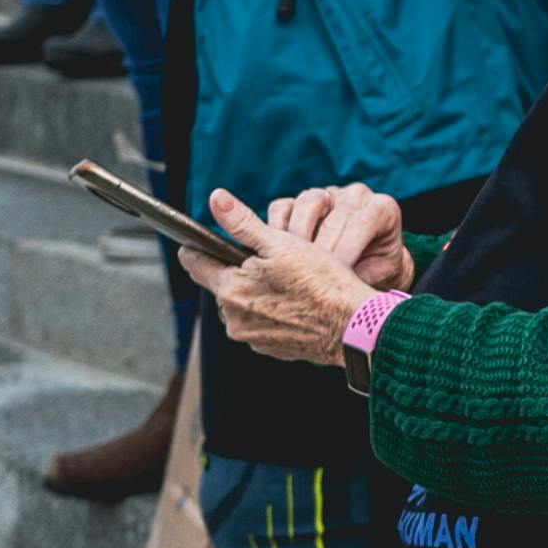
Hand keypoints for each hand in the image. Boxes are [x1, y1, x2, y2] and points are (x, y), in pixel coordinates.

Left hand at [189, 186, 388, 356]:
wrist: (353, 326)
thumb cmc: (321, 282)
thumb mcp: (281, 243)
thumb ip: (242, 222)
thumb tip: (216, 199)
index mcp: (229, 289)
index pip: (194, 263)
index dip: (198, 247)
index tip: (201, 241)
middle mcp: (233, 318)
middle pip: (221, 285)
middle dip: (236, 272)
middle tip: (267, 260)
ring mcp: (251, 337)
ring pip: (242, 305)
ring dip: (255, 293)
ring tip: (286, 282)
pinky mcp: (271, 349)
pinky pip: (262, 324)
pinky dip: (273, 313)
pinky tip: (296, 302)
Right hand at [268, 182, 412, 294]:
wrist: (366, 264)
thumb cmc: (377, 271)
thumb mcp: (380, 275)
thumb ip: (365, 276)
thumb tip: (342, 291)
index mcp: (382, 208)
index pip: (363, 222)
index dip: (347, 249)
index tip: (335, 278)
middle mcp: (355, 196)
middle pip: (334, 215)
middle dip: (320, 250)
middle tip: (310, 278)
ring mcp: (327, 194)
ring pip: (307, 202)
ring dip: (297, 236)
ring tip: (291, 264)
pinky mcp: (299, 201)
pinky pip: (282, 207)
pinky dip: (276, 228)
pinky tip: (276, 253)